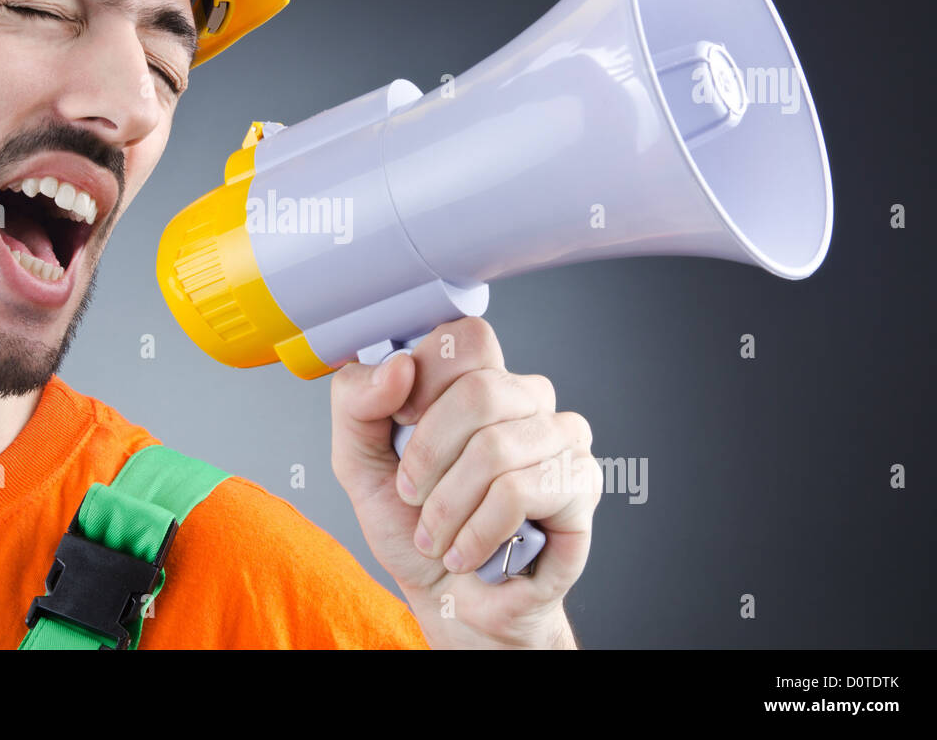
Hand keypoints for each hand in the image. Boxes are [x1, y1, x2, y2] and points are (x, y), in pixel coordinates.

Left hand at [330, 316, 601, 648]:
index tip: (401, 424)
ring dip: (447, 506)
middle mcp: (526, 399)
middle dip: (427, 455)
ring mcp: (560, 438)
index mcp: (477, 379)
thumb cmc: (413, 527)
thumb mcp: (358, 462)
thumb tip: (397, 366)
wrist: (451, 599)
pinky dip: (478, 530)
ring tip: (438, 535)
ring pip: (495, 447)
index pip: (467, 337)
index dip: (426, 378)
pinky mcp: (579, 485)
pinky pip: (520, 491)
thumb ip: (357, 403)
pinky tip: (467, 551)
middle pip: (480, 389)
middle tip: (412, 495)